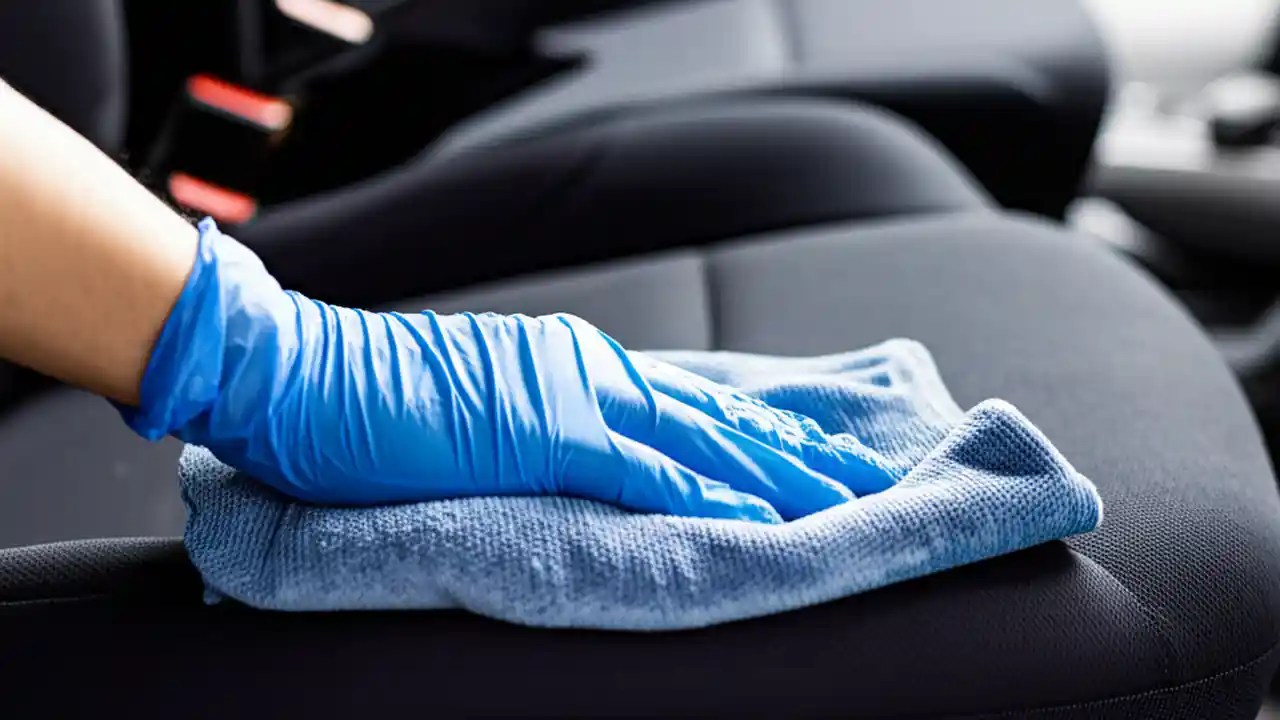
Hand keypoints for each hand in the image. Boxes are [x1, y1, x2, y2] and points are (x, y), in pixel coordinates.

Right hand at [124, 221, 894, 521]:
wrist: (296, 373)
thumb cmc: (361, 401)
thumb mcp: (464, 411)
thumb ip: (525, 430)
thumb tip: (560, 468)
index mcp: (564, 365)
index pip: (676, 400)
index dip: (743, 428)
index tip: (795, 451)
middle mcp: (583, 368)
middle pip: (710, 412)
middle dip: (787, 447)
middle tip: (855, 476)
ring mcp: (570, 394)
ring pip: (701, 434)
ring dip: (775, 468)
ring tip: (841, 499)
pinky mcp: (545, 429)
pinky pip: (649, 466)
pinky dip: (711, 489)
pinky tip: (763, 513)